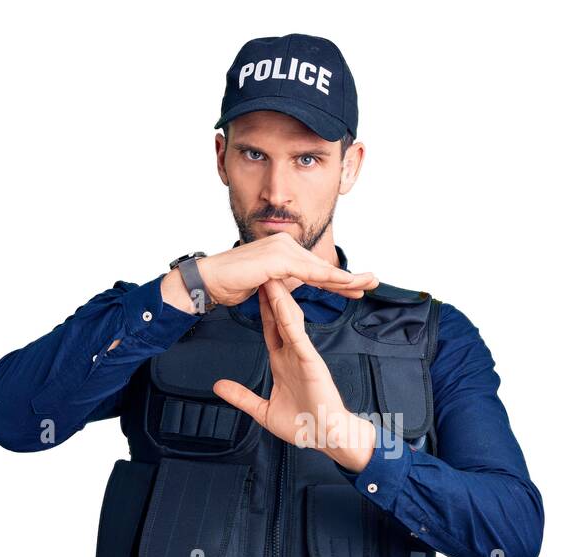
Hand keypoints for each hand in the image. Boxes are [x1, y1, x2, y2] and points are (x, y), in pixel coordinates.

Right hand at [195, 233, 377, 306]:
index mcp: (283, 249)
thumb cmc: (232, 283)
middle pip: (322, 266)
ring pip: (319, 268)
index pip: (315, 268)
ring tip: (365, 285)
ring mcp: (281, 248)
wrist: (208, 281)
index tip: (358, 287)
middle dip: (348, 277)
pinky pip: (306, 272)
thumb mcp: (267, 285)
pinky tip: (344, 284)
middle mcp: (284, 244)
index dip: (338, 280)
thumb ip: (285, 282)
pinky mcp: (276, 258)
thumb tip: (299, 285)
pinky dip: (327, 279)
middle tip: (373, 282)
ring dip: (344, 278)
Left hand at [212, 280, 376, 471]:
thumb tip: (218, 387)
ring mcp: (303, 356)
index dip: (261, 310)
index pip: (270, 329)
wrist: (327, 439)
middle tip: (261, 271)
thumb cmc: (304, 425)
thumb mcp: (263, 411)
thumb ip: (242, 397)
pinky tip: (283, 305)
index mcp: (283, 362)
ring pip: (290, 322)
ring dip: (280, 300)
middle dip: (270, 295)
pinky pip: (299, 337)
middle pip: (279, 318)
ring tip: (270, 277)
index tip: (250, 290)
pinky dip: (290, 320)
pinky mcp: (312, 363)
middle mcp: (293, 354)